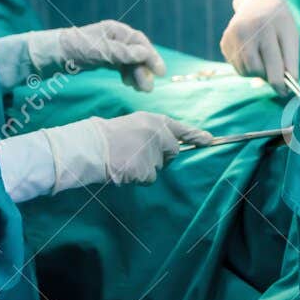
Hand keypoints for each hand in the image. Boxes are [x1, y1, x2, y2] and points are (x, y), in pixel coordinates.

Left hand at [28, 20, 165, 91]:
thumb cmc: (74, 47)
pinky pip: (123, 67)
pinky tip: (129, 85)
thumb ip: (121, 52)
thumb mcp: (97, 50)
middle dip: (144, 70)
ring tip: (141, 90)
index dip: (151, 56)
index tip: (160, 72)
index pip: (139, 42)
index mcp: (115, 30)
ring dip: (138, 75)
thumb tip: (144, 54)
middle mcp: (116, 38)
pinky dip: (128, 75)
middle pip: (137, 54)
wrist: (52, 54)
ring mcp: (111, 49)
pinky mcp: (106, 59)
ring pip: (131, 62)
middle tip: (148, 88)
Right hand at [46, 113, 211, 189]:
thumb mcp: (133, 124)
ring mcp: (153, 153)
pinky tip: (125, 168)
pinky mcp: (147, 170)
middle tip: (140, 154)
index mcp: (154, 120)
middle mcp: (158, 135)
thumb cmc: (108, 136)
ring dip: (146, 167)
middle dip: (163, 157)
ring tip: (126, 158)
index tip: (209, 140)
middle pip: (173, 152)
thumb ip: (153, 132)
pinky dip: (139, 177)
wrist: (91, 146)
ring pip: (159, 167)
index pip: (180, 129)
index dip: (196, 135)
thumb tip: (171, 145)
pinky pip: (149, 178)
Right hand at [221, 0, 298, 93]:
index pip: (272, 64)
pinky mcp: (224, 42)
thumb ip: (291, 60)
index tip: (285, 92)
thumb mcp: (291, 35)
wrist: (258, 2)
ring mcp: (231, 37)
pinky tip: (253, 52)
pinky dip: (247, 66)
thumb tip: (290, 85)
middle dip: (268, 75)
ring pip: (245, 71)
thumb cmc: (279, 22)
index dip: (279, 83)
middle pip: (256, 70)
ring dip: (257, 71)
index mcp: (265, 29)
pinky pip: (237, 66)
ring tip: (264, 56)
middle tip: (276, 71)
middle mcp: (244, 32)